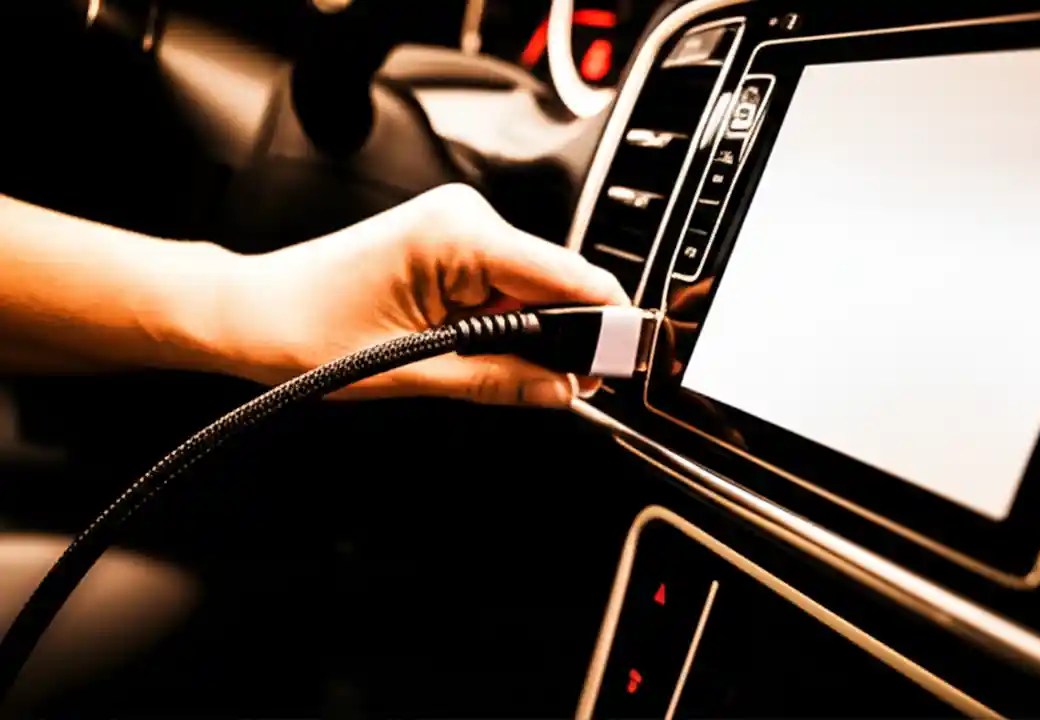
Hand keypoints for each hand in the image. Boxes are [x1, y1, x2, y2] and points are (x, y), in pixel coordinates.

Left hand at [218, 184, 628, 405]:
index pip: (569, 277)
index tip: (621, 369)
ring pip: (533, 291)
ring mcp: (460, 227)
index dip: (603, 325)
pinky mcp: (451, 244)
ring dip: (528, 336)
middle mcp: (466, 216)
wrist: (248, 313)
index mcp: (460, 233)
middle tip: (553, 390)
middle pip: (558, 284)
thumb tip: (566, 389)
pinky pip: (506, 287)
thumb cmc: (303, 330)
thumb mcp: (414, 371)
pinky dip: (504, 324)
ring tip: (474, 368)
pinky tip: (472, 350)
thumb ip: (503, 377)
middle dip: (564, 340)